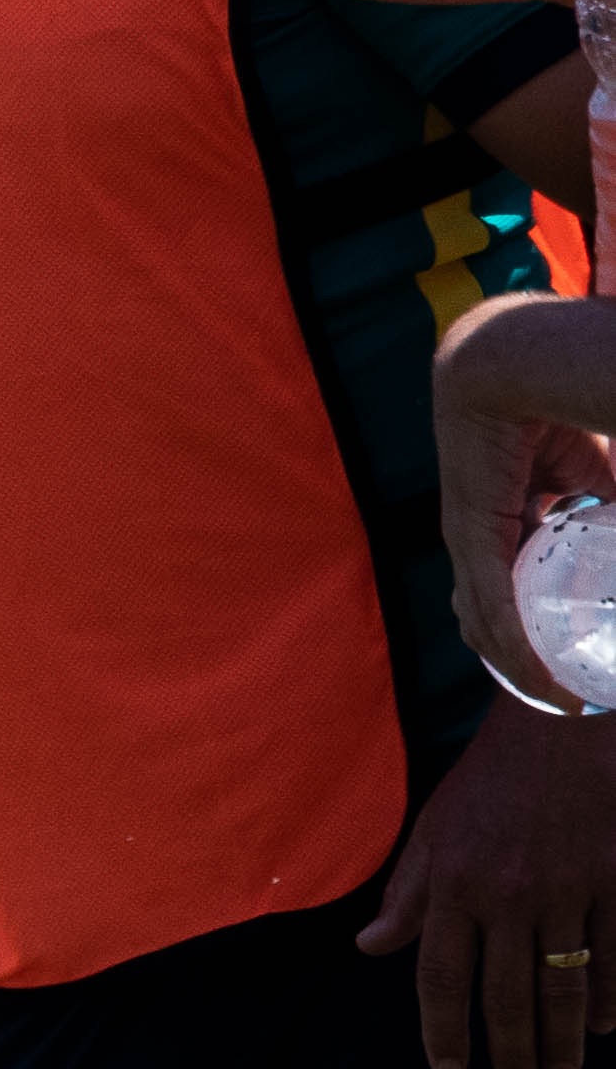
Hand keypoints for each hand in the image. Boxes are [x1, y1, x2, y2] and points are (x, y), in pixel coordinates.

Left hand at [363, 707, 615, 1068]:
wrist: (561, 730)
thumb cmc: (489, 781)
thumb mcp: (431, 830)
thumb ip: (406, 894)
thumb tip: (370, 947)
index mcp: (453, 884)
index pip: (441, 975)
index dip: (442, 1028)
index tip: (449, 1068)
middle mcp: (507, 897)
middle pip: (507, 993)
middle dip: (509, 1048)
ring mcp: (566, 893)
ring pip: (563, 985)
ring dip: (560, 1036)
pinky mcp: (611, 883)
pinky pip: (611, 953)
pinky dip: (609, 993)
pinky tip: (603, 1023)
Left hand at [433, 297, 615, 721]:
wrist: (516, 368)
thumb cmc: (558, 411)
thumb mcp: (595, 477)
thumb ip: (610, 510)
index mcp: (499, 526)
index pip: (504, 595)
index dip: (532, 634)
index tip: (573, 668)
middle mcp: (473, 540)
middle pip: (487, 621)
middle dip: (525, 665)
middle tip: (569, 697)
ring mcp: (467, 541)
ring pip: (487, 626)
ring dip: (522, 671)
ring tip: (562, 700)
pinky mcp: (471, 537)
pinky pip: (494, 608)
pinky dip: (519, 652)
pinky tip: (544, 683)